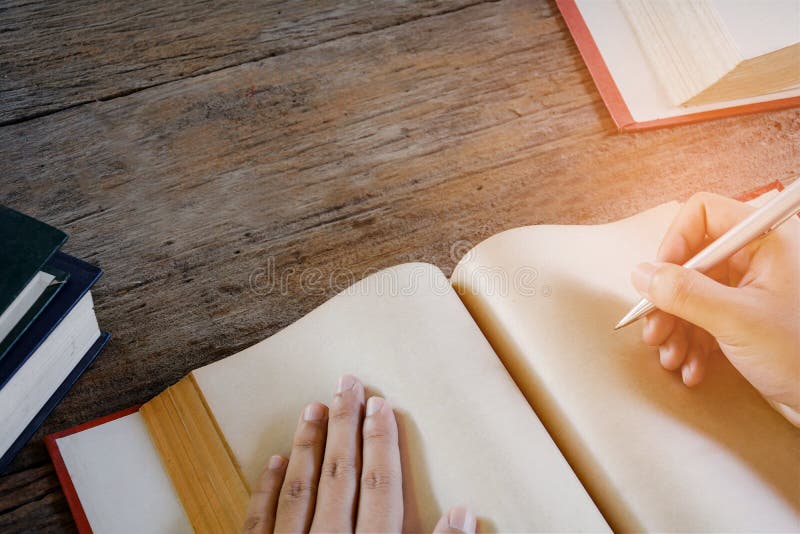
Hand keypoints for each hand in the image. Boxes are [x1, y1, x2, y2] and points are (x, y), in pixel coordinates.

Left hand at [242, 374, 476, 532]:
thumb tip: (465, 514)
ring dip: (309, 445)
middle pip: (340, 476)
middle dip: (345, 425)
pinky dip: (269, 489)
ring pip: (301, 490)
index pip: (379, 486)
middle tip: (346, 384)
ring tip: (314, 407)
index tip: (379, 404)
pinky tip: (278, 460)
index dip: (380, 442)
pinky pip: (261, 521)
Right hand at [630, 192, 799, 424]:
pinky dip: (693, 344)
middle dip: (668, 301)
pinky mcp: (749, 317)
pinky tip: (694, 368)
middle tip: (655, 331)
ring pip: (694, 294)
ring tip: (672, 358)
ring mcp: (753, 289)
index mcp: (767, 241)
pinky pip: (706, 319)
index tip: (658, 279)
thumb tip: (642, 274)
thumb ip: (685, 294)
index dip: (674, 243)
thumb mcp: (737, 321)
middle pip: (691, 261)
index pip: (703, 214)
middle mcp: (759, 258)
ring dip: (676, 329)